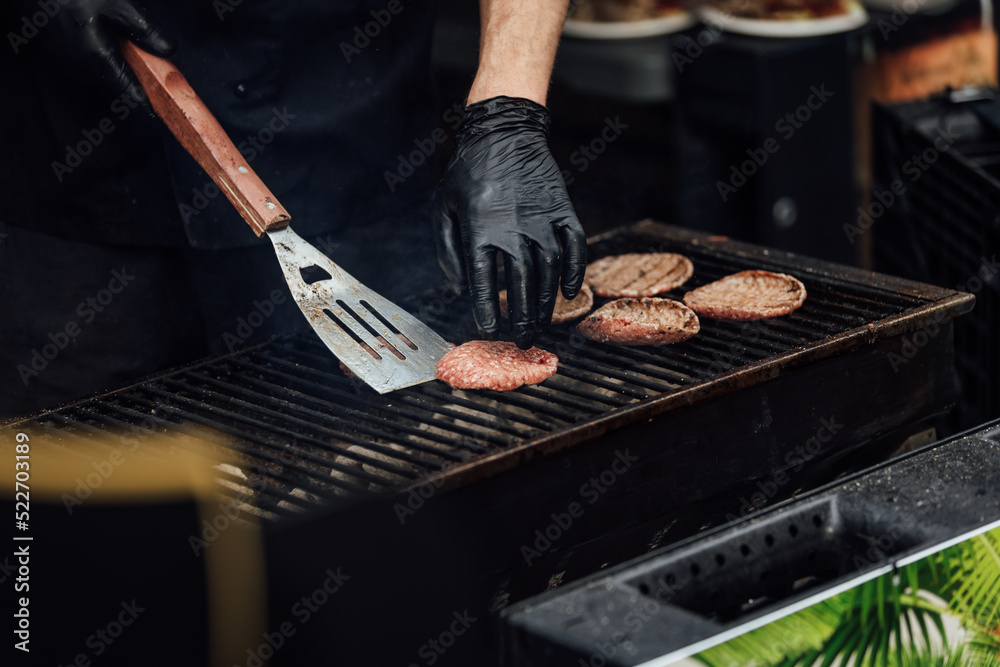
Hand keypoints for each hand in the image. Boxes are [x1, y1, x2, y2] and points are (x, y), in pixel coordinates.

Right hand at [11, 0, 174, 114]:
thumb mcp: (116, 3)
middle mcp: (81, 69)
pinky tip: (98, 32)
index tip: (160, 115)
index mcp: (97, 59)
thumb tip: (167, 50)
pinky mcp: (61, 57)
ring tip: (112, 34)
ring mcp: (69, 65)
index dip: (148, 104)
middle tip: (141, 52)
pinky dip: (101, 55)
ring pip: (104, 74)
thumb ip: (143, 28)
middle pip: (119, 83)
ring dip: (115, 62)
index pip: (130, 94)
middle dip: (134, 72)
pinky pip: (89, 65)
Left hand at [432, 96, 586, 348]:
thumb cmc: (468, 171)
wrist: (504, 131)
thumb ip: (447, 249)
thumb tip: (460, 288)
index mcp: (480, 229)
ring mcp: (542, 220)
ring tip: (541, 325)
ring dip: (547, 304)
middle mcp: (514, 229)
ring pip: (550, 272)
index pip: (485, 282)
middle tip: (521, 340)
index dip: (487, 311)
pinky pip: (575, 247)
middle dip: (522, 318)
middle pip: (522, 285)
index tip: (489, 331)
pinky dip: (575, 272)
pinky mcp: (563, 210)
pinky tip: (570, 292)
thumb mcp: (443, 206)